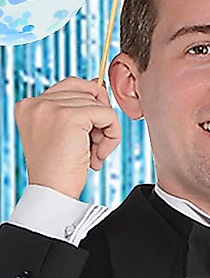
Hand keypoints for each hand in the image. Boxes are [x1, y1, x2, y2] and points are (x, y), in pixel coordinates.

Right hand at [13, 78, 120, 198]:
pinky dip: (112, 135)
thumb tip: (97, 86)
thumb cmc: (59, 169)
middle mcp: (36, 102)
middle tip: (94, 145)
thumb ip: (74, 109)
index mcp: (29, 105)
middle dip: (99, 119)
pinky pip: (108, 115)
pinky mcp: (69, 117)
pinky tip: (99, 154)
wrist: (53, 192)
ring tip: (94, 154)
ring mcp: (51, 108)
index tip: (92, 129)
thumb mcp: (63, 133)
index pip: (71, 84)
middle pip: (88, 91)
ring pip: (100, 105)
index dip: (91, 103)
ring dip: (106, 132)